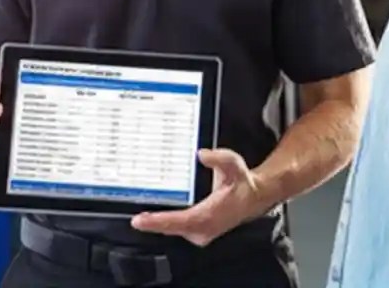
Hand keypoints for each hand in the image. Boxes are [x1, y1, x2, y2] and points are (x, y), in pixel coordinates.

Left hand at [130, 149, 265, 246]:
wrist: (252, 198)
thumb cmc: (241, 182)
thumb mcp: (233, 163)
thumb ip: (219, 158)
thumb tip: (202, 155)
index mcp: (211, 214)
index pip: (181, 221)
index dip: (160, 222)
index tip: (141, 221)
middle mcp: (205, 227)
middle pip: (173, 229)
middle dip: (154, 225)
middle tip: (136, 220)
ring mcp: (202, 233)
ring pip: (174, 231)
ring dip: (158, 225)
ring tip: (141, 219)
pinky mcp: (198, 233)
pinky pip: (177, 229)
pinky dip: (165, 224)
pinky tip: (153, 219)